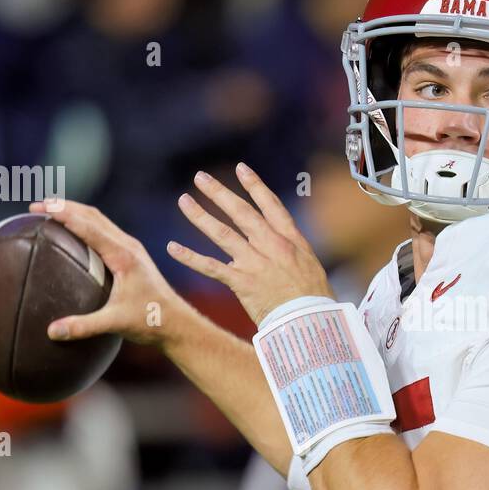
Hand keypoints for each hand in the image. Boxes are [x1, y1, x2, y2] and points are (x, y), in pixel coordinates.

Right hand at [27, 198, 191, 346]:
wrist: (177, 322)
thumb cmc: (151, 321)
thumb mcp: (115, 323)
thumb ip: (83, 327)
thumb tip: (51, 331)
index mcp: (124, 256)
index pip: (89, 226)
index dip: (63, 214)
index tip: (41, 208)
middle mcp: (128, 246)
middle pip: (92, 215)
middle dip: (64, 206)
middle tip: (36, 206)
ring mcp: (131, 249)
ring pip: (99, 220)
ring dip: (74, 212)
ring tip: (49, 211)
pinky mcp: (132, 255)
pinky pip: (105, 232)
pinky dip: (85, 225)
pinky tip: (71, 233)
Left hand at [169, 163, 333, 325]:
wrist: (312, 321)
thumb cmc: (317, 299)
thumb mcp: (311, 267)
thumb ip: (294, 253)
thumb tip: (285, 247)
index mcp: (291, 240)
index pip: (270, 205)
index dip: (254, 185)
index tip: (240, 168)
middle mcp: (271, 245)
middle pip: (241, 212)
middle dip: (219, 193)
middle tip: (200, 177)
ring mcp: (255, 263)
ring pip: (222, 233)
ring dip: (200, 216)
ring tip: (183, 201)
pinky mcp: (242, 283)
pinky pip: (211, 267)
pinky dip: (190, 257)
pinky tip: (172, 248)